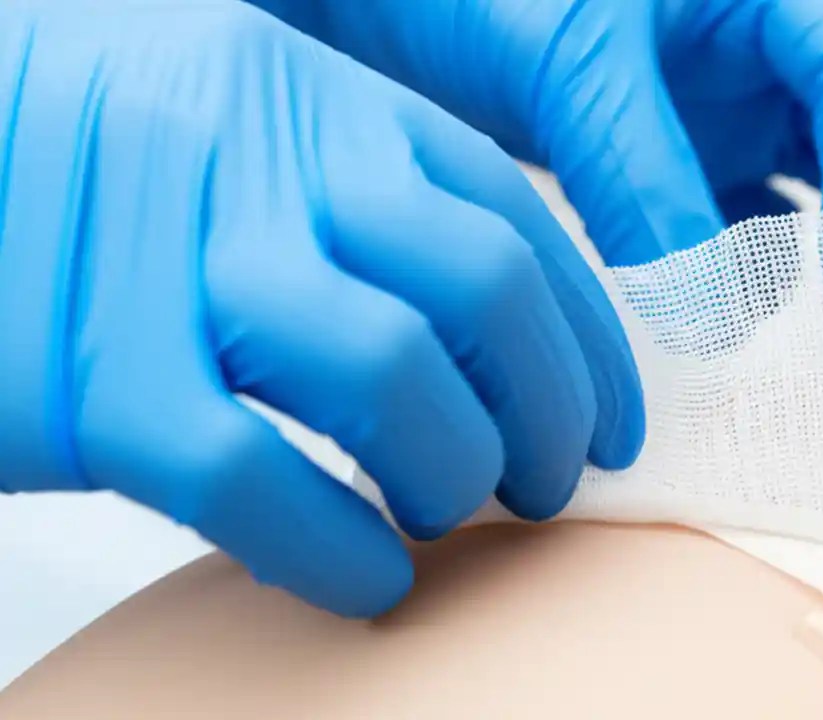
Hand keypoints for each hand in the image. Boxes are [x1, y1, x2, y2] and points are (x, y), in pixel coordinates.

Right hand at [0, 0, 642, 616]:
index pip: (505, 215)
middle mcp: (255, 162)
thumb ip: (340, 199)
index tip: (613, 423)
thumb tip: (475, 341)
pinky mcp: (90, 382)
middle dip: (549, 408)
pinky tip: (368, 577)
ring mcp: (172, 266)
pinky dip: (338, 549)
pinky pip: (261, 482)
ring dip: (453, 472)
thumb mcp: (222, 129)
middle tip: (545, 483)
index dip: (586, 336)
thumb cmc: (74, 171)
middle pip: (480, 290)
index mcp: (307, 101)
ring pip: (392, 378)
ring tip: (447, 515)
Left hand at [256, 0, 822, 373]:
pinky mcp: (696, 183)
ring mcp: (738, 128)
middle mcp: (769, 65)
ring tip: (817, 372)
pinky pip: (762, 252)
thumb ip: (639, 172)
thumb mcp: (566, 65)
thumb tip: (711, 316)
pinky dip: (771, 308)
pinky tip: (741, 359)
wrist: (393, 13)